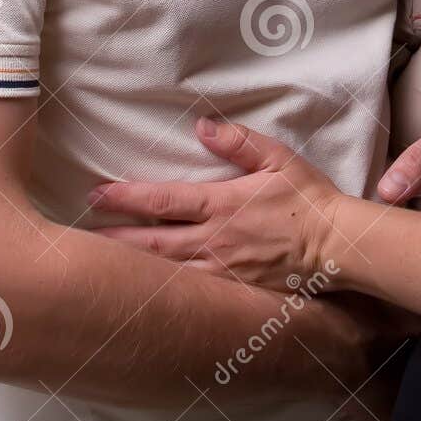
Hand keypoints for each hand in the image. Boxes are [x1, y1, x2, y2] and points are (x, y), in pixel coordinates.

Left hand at [88, 117, 341, 288]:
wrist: (337, 246)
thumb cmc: (309, 199)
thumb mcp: (279, 159)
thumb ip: (239, 142)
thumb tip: (202, 126)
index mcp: (222, 205)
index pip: (162, 201)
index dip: (125, 198)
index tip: (95, 194)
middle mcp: (214, 241)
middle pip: (151, 243)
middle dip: (114, 237)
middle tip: (83, 235)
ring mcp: (221, 271)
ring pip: (164, 274)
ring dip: (130, 269)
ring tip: (101, 266)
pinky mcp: (232, 292)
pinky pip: (189, 295)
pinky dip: (161, 293)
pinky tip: (144, 293)